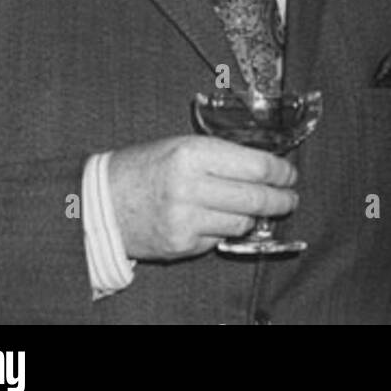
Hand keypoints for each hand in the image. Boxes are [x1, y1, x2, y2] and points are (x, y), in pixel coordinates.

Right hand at [106, 135, 298, 260]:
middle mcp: (190, 186)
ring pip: (242, 222)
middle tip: (290, 197)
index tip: (290, 174)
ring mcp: (185, 219)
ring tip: (258, 209)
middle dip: (281, 199)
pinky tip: (221, 219)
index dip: (281, 172)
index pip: (256, 166)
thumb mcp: (182, 145)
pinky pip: (220, 238)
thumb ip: (222, 155)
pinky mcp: (180, 244)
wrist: (100, 202)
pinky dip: (226, 230)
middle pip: (256, 197)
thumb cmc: (144, 168)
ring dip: (256, 217)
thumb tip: (265, 164)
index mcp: (193, 153)